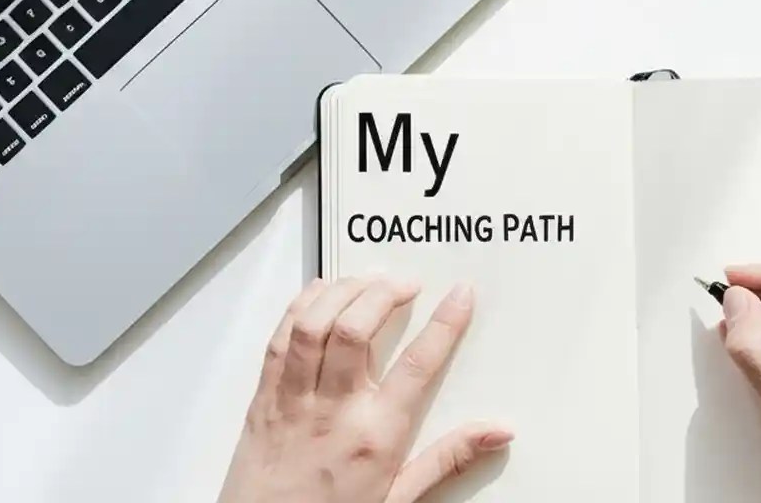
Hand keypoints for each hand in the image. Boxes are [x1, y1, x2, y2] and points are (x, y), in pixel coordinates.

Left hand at [219, 278, 512, 502]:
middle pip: (356, 329)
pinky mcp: (265, 397)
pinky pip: (280, 338)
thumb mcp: (400, 497)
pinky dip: (301, 306)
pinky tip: (321, 293)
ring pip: (313, 324)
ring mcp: (295, 400)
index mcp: (375, 436)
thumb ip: (448, 457)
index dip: (444, 323)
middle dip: (385, 292)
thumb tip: (496, 432)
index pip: (418, 365)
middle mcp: (334, 411)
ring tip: (368, 280)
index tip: (460, 295)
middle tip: (408, 284)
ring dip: (343, 291)